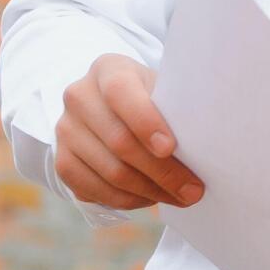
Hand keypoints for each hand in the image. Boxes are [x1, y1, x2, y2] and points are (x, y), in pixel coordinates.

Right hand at [52, 54, 202, 210]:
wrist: (115, 106)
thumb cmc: (153, 98)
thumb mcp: (165, 90)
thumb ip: (178, 108)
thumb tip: (207, 144)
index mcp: (108, 70)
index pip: (121, 93)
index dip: (145, 122)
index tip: (170, 148)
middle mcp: (79, 96)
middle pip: (119, 141)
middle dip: (162, 172)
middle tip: (193, 190)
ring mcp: (66, 129)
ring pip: (109, 171)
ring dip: (150, 191)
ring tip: (180, 198)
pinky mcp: (62, 160)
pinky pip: (93, 190)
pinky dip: (127, 200)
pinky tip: (151, 198)